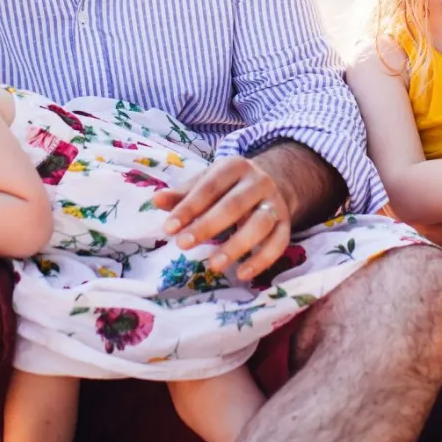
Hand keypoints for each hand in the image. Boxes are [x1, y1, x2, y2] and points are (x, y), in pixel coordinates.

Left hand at [152, 154, 291, 281]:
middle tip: (183, 245)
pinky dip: (262, 260)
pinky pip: (278, 244)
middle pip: (234, 204)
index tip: (168, 228)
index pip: (209, 187)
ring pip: (259, 224)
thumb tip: (156, 201)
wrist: (272, 182)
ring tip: (213, 265)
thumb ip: (183, 194)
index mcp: (235, 166)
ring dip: (236, 245)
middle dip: (207, 226)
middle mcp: (259, 182)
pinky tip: (242, 274)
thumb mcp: (206, 182)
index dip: (189, 207)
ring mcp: (274, 203)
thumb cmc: (228, 186)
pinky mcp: (286, 224)